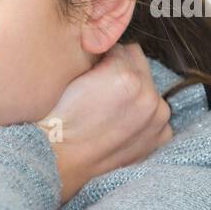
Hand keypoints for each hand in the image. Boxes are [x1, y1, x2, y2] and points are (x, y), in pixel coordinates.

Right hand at [36, 43, 172, 202]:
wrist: (53, 165)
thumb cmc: (51, 123)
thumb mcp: (63, 77)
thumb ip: (90, 54)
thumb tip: (100, 44)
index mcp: (126, 78)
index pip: (117, 45)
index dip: (97, 54)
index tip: (85, 70)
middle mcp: (149, 98)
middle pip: (136, 61)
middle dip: (118, 69)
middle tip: (93, 89)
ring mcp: (157, 120)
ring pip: (146, 85)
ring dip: (131, 90)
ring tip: (103, 108)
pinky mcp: (158, 138)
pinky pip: (152, 110)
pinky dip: (139, 112)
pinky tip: (117, 122)